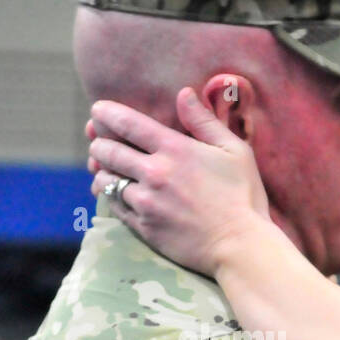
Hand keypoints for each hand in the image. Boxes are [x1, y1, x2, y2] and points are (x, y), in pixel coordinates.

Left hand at [87, 88, 271, 275]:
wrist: (239, 246)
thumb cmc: (243, 196)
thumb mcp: (234, 151)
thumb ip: (204, 121)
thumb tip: (184, 93)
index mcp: (175, 149)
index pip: (127, 123)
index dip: (105, 114)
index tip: (97, 111)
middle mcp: (155, 173)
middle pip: (107, 150)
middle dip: (98, 142)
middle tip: (98, 141)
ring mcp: (146, 202)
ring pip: (105, 180)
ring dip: (101, 171)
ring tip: (104, 168)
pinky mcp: (143, 226)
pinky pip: (114, 205)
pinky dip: (109, 195)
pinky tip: (114, 192)